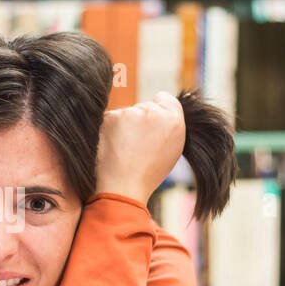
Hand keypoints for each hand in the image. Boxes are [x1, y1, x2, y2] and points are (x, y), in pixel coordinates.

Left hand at [93, 91, 186, 206]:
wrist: (124, 187)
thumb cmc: (149, 171)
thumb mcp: (172, 148)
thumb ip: (169, 123)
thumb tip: (158, 104)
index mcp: (174, 120)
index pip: (164, 99)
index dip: (158, 113)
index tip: (152, 130)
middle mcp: (154, 113)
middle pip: (144, 106)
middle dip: (140, 120)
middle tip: (138, 145)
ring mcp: (131, 113)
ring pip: (127, 112)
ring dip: (124, 125)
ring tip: (126, 148)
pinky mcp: (111, 117)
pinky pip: (111, 118)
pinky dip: (110, 129)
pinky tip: (114, 146)